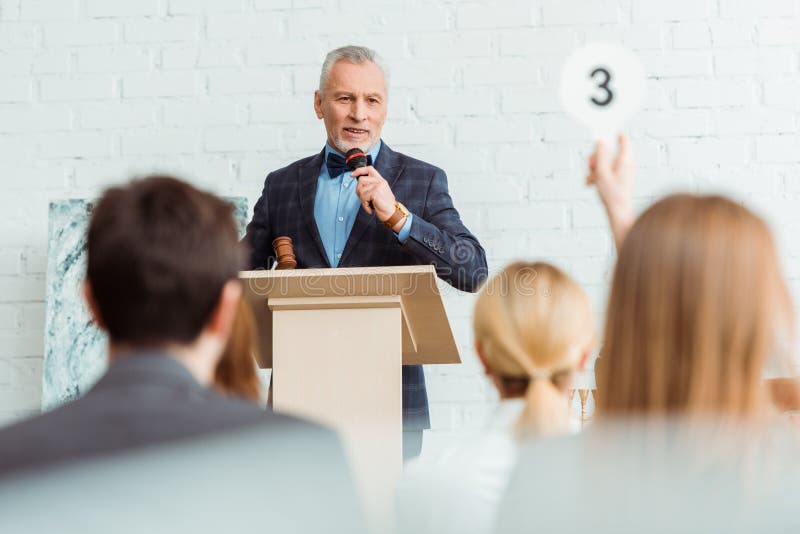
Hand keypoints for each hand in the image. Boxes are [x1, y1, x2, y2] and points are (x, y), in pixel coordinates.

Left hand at [351, 166, 397, 220]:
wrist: (392, 213)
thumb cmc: (385, 206)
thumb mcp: (379, 193)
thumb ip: (371, 186)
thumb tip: (359, 185)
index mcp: (381, 180)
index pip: (369, 169)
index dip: (359, 170)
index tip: (352, 175)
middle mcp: (380, 181)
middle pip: (361, 180)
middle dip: (359, 191)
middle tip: (365, 199)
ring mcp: (378, 186)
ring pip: (360, 190)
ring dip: (362, 200)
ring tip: (369, 204)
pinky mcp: (375, 192)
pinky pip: (363, 197)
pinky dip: (365, 205)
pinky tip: (370, 208)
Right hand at [586, 133, 634, 248]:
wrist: (619, 211)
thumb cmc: (613, 195)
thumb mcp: (602, 173)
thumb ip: (601, 155)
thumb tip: (601, 142)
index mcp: (625, 159)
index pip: (623, 138)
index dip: (612, 134)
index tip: (601, 133)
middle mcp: (626, 163)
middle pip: (610, 150)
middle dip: (597, 156)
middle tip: (591, 165)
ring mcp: (623, 171)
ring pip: (606, 161)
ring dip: (595, 168)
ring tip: (590, 178)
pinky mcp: (619, 178)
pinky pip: (607, 170)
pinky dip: (598, 174)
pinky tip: (591, 183)